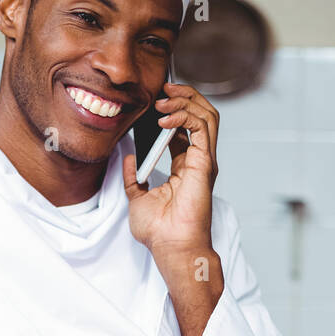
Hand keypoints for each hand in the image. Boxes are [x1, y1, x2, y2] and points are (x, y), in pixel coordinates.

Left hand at [123, 82, 218, 259]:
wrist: (171, 247)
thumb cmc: (159, 231)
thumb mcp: (137, 199)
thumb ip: (134, 177)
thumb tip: (128, 158)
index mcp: (184, 166)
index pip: (184, 126)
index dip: (173, 107)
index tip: (154, 98)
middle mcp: (197, 160)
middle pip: (201, 114)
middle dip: (184, 95)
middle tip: (163, 88)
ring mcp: (204, 161)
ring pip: (207, 115)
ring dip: (186, 100)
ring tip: (164, 98)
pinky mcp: (205, 163)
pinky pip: (201, 127)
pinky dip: (184, 115)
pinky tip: (165, 117)